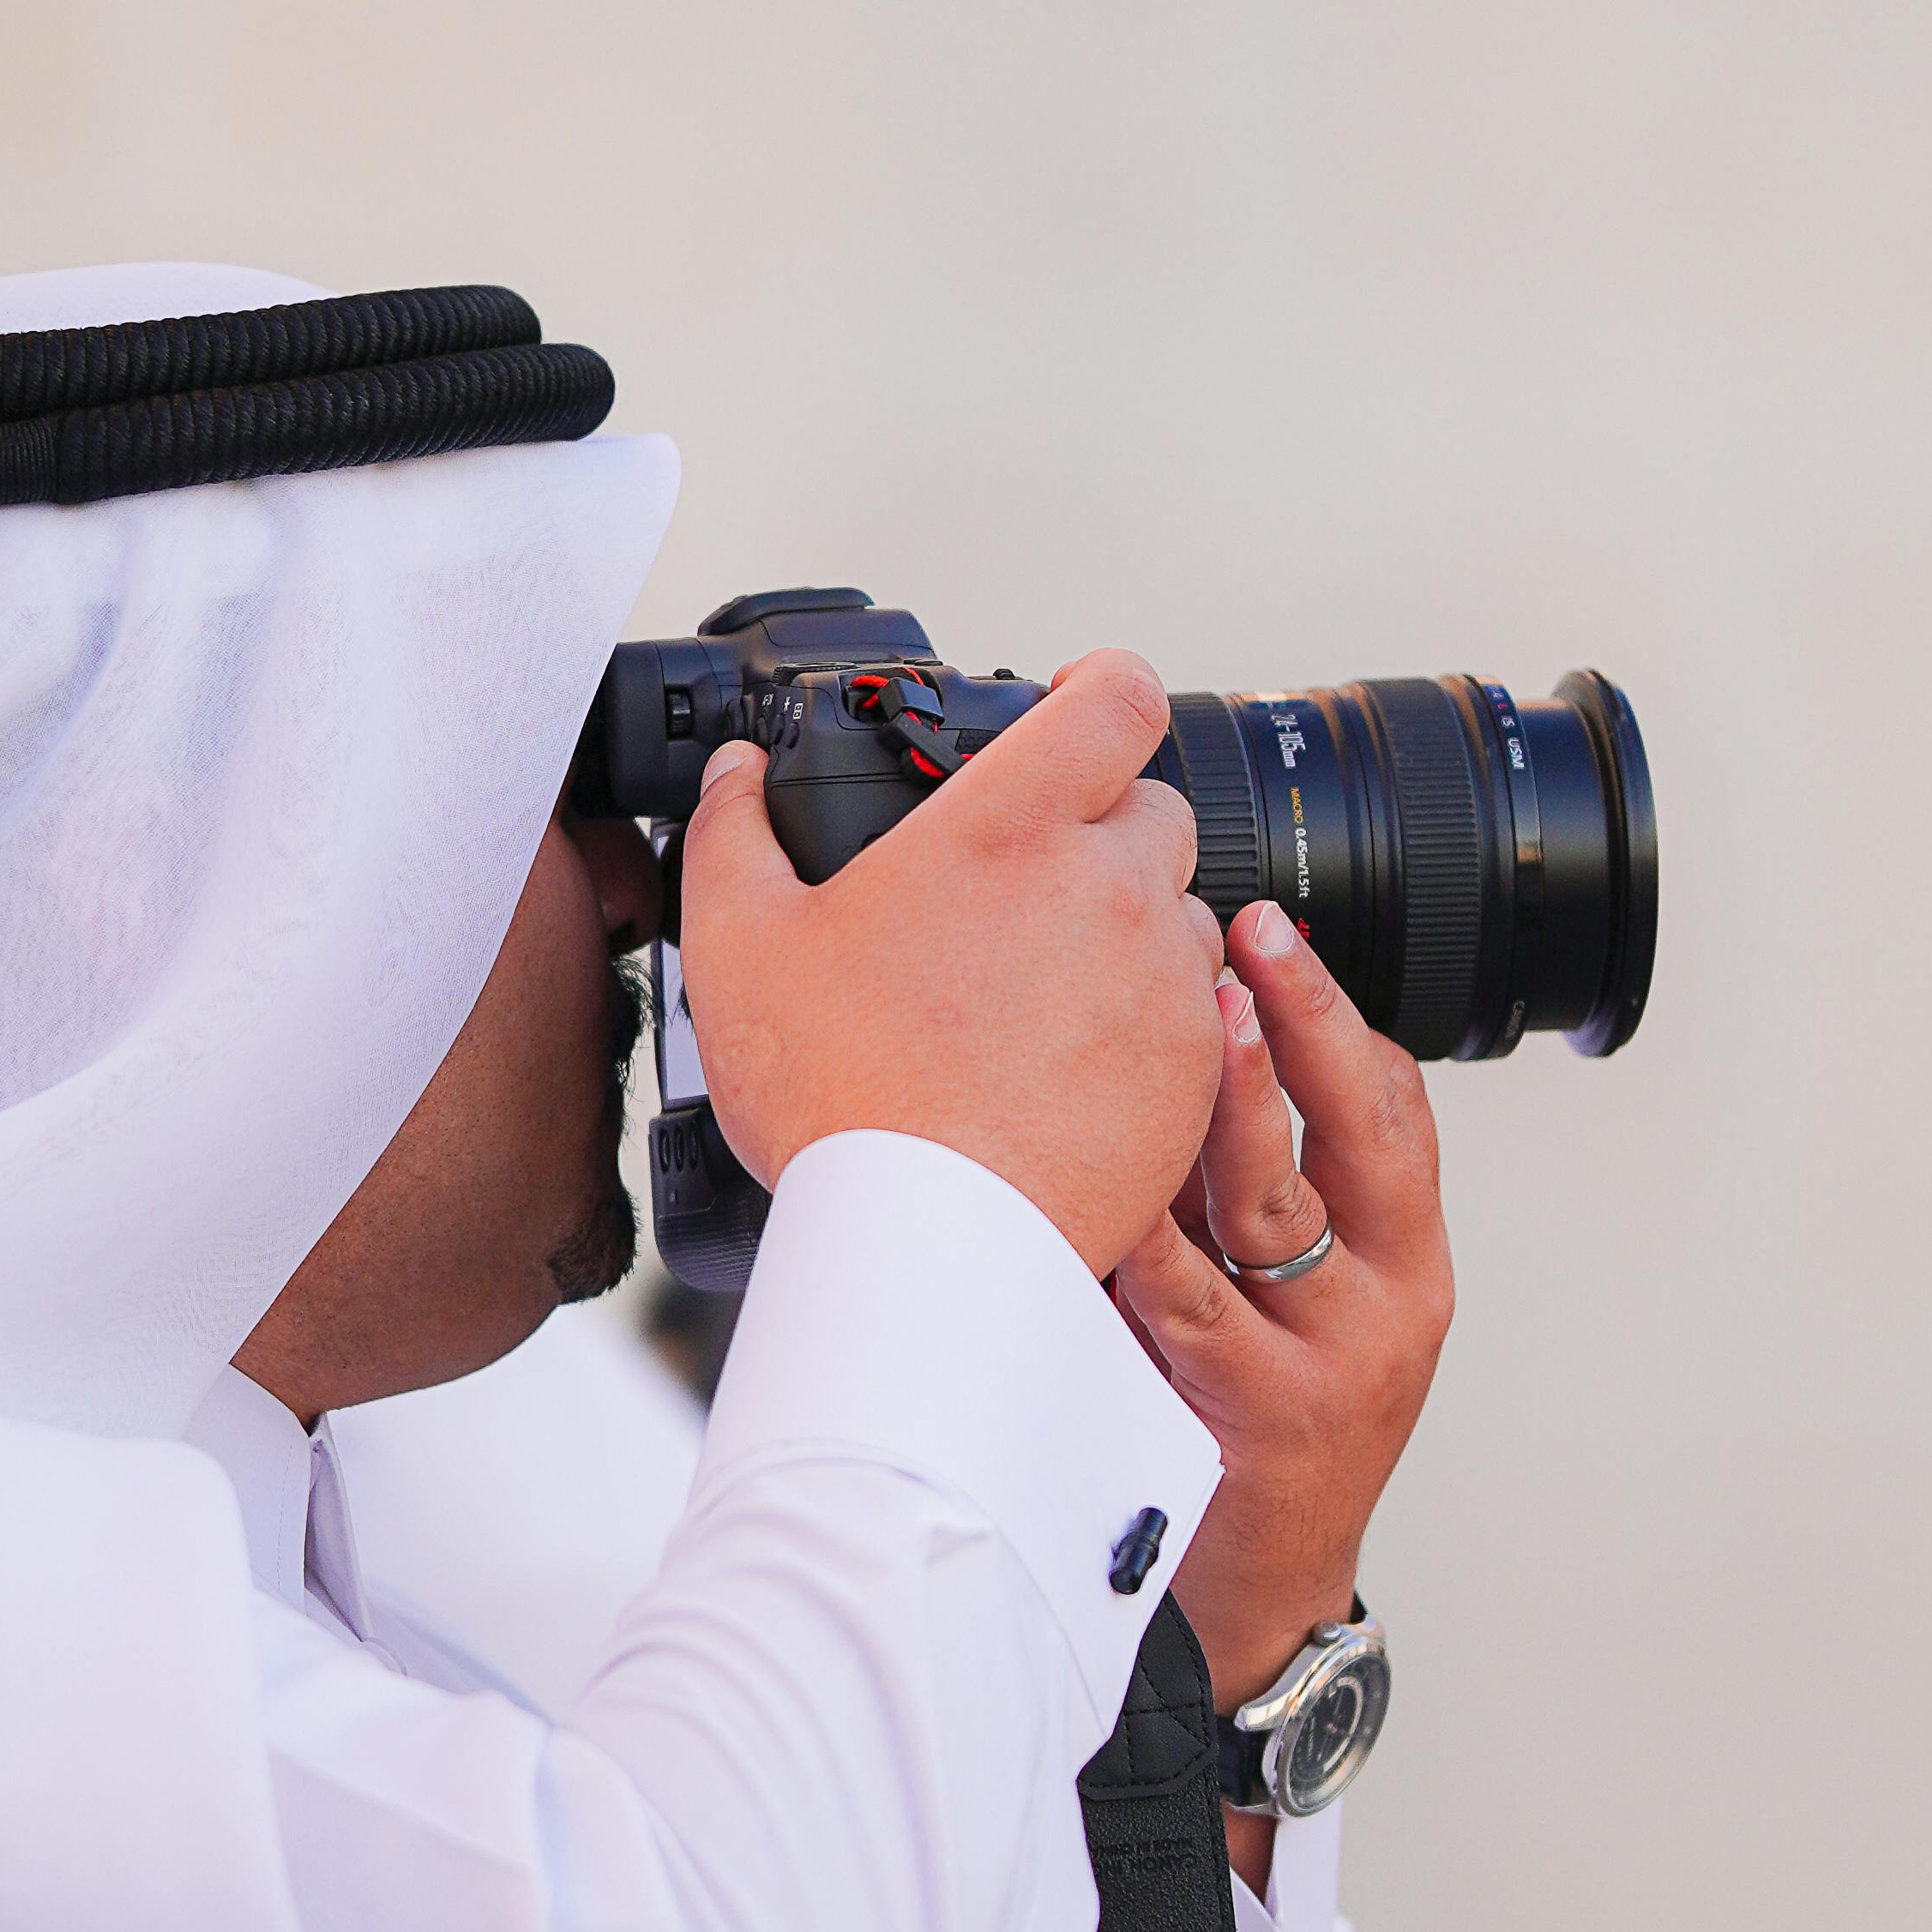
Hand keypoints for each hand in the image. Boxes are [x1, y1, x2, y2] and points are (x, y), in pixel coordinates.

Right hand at [679, 650, 1224, 1278]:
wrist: (926, 1245)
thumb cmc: (834, 1095)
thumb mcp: (737, 944)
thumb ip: (735, 832)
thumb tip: (738, 774)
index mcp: (1011, 826)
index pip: (1118, 696)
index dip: (1103, 686)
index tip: (1078, 703)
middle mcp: (1110, 885)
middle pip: (1152, 807)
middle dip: (1100, 827)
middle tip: (1023, 887)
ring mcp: (1164, 979)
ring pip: (1179, 913)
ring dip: (1129, 928)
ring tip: (1038, 992)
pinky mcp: (1196, 1071)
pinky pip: (1194, 1015)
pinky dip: (1144, 1024)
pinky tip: (1066, 1067)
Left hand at [1114, 902, 1455, 1730]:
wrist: (1257, 1590)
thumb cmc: (1262, 1423)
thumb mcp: (1305, 1302)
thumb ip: (1270, 1194)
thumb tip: (1201, 1031)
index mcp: (1409, 1262)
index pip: (1395, 1109)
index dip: (1335, 1012)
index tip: (1274, 928)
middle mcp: (1386, 1304)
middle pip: (1352, 1136)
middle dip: (1296, 1027)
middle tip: (1239, 942)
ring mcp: (1325, 1361)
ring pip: (1268, 1204)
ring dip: (1222, 1103)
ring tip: (1181, 1019)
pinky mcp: (1255, 1417)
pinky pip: (1185, 1298)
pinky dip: (1140, 1229)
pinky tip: (1100, 1171)